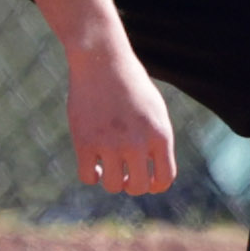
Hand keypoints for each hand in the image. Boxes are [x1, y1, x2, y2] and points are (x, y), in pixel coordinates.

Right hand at [64, 47, 176, 195]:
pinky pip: (88, 177)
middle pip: (138, 187)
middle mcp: (137, 142)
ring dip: (112, 181)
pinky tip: (95, 164)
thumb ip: (156, 140)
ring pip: (113, 186)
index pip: (165, 178)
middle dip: (133, 185)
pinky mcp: (84, 142)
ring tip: (110, 168)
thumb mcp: (155, 111)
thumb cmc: (132, 85)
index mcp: (160, 134)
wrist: (103, 63)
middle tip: (127, 175)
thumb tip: (152, 172)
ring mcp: (109, 143)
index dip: (156, 185)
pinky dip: (92, 175)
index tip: (148, 180)